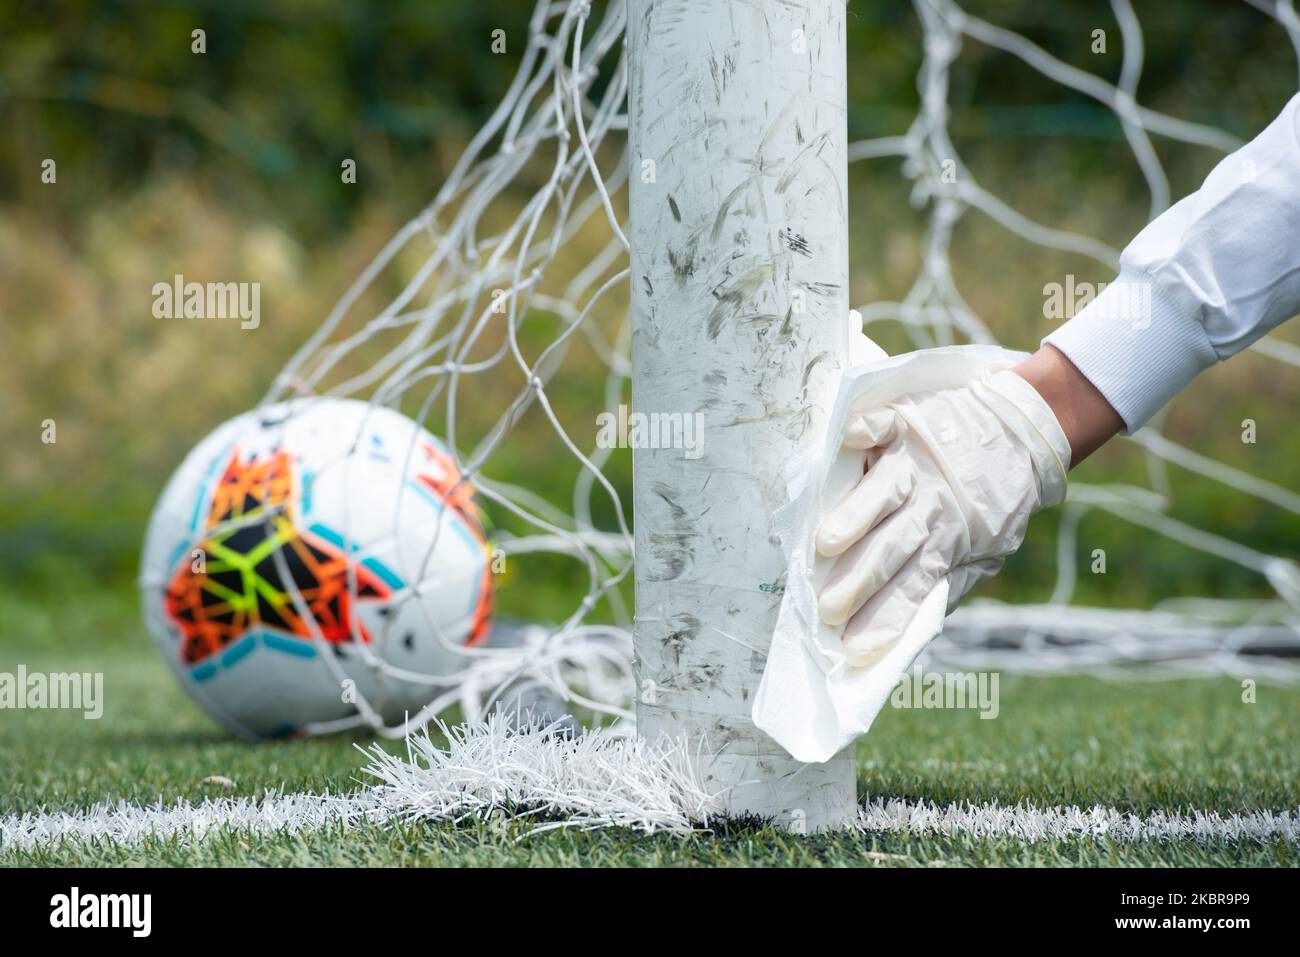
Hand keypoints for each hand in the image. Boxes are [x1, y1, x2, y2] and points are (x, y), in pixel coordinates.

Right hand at [815, 368, 1070, 667]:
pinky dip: (869, 429)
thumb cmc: (995, 500)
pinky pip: (886, 425)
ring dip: (856, 517)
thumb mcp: (986, 550)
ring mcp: (916, 461)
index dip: (885, 618)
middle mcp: (931, 504)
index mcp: (949, 539)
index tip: (854, 648)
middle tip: (827, 609)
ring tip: (825, 544)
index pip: (913, 587)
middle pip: (892, 546)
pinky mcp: (909, 422)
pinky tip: (848, 438)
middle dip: (860, 580)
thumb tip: (911, 625)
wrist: (1022, 432)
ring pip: (885, 492)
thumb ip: (950, 582)